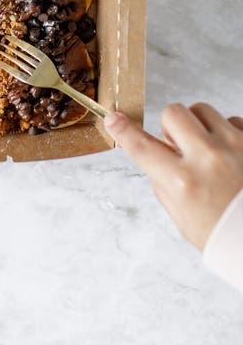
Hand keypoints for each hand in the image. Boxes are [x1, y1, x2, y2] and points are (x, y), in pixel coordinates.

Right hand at [105, 104, 242, 249]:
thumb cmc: (226, 234)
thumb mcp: (183, 220)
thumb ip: (165, 184)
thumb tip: (157, 155)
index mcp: (183, 182)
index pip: (142, 146)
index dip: (123, 131)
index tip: (114, 119)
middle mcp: (207, 159)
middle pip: (173, 112)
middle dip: (171, 126)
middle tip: (181, 146)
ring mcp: (235, 146)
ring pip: (202, 109)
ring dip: (200, 126)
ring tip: (210, 151)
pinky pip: (233, 119)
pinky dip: (228, 133)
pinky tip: (232, 155)